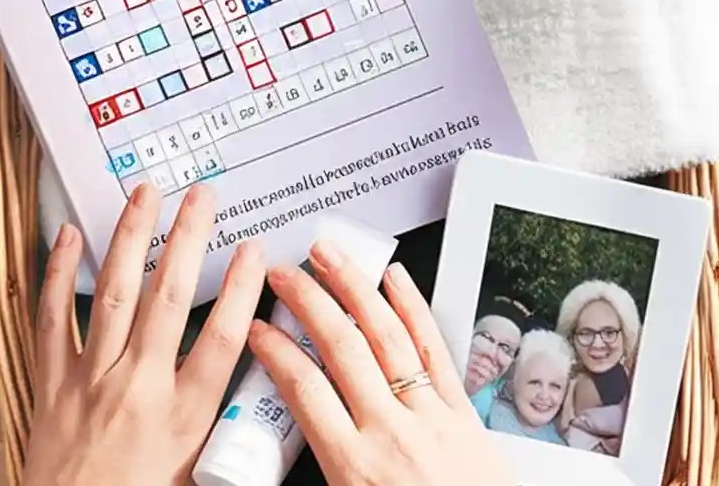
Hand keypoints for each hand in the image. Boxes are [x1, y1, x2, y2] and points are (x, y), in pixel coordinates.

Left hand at [23, 184, 264, 485]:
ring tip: (145, 197)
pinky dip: (59, 274)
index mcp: (183, 416)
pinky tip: (71, 237)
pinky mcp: (52, 384)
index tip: (254, 251)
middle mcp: (139, 389)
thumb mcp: (196, 469)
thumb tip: (256, 388)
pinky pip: (52, 319)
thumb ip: (221, 420)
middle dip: (189, 239)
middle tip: (203, 198)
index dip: (243, 288)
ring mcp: (92, 381)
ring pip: (114, 294)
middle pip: (170, 299)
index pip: (224, 337)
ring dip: (132, 238)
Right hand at [248, 240, 514, 485]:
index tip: (255, 327)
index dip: (274, 350)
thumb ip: (314, 477)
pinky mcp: (462, 414)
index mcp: (353, 468)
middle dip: (307, 300)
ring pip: (386, 336)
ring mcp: (429, 417)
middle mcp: (390, 433)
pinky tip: (397, 280)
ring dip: (354, 288)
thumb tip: (273, 465)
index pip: (302, 390)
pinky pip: (434, 350)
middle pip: (340, 348)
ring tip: (330, 255)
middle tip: (284, 272)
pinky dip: (413, 309)